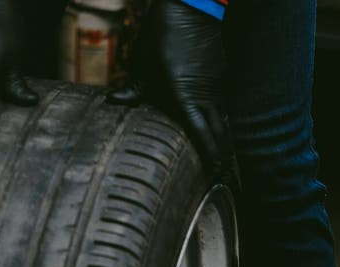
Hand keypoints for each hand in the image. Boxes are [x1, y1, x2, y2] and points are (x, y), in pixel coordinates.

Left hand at [110, 0, 233, 179]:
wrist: (191, 4)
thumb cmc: (162, 34)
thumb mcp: (141, 64)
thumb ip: (133, 89)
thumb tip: (113, 102)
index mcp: (185, 98)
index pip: (203, 136)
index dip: (211, 157)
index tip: (215, 175)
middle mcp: (207, 95)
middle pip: (221, 134)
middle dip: (222, 156)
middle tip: (223, 176)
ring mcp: (218, 84)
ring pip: (226, 120)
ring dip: (225, 140)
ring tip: (224, 160)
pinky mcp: (222, 75)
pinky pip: (225, 104)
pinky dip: (225, 120)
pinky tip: (221, 131)